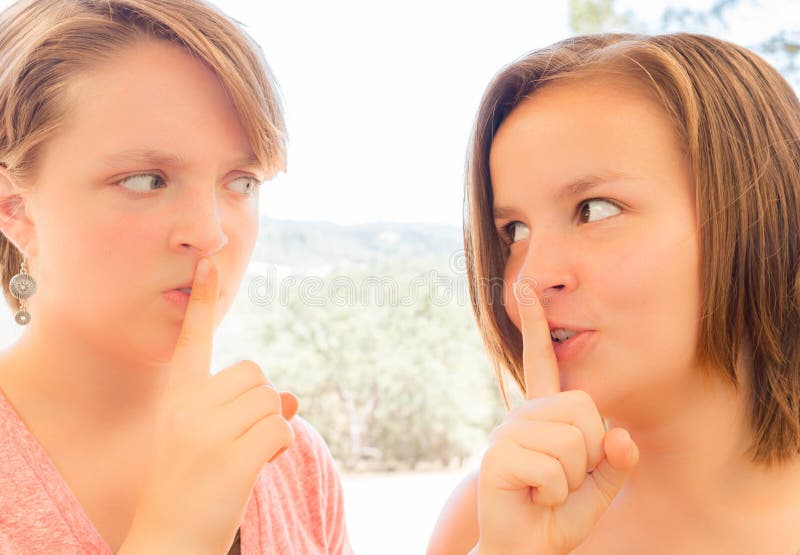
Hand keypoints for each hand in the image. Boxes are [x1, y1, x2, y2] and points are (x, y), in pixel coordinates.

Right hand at [119, 257, 296, 554]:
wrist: (168, 540)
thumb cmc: (189, 488)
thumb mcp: (207, 442)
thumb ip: (243, 413)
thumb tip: (292, 398)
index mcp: (178, 400)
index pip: (193, 342)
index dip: (202, 303)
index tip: (208, 263)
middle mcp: (190, 407)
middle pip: (256, 375)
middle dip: (261, 403)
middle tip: (242, 439)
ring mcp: (209, 431)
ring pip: (272, 400)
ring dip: (271, 427)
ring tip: (244, 458)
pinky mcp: (232, 456)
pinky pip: (280, 429)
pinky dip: (280, 447)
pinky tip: (258, 466)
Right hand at [472, 282, 638, 554]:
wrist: (523, 551)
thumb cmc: (554, 518)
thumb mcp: (596, 492)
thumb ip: (613, 464)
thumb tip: (619, 435)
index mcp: (542, 417)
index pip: (540, 363)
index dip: (535, 325)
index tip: (524, 288)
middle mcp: (522, 416)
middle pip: (584, 410)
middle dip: (589, 456)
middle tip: (562, 481)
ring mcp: (507, 433)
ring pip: (572, 442)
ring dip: (571, 480)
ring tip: (545, 490)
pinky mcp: (498, 456)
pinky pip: (553, 469)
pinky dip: (553, 494)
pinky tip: (532, 497)